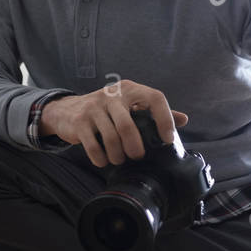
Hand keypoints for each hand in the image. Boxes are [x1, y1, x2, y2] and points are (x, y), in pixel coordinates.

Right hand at [38, 79, 188, 166]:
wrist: (66, 110)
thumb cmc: (105, 110)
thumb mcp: (129, 105)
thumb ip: (153, 111)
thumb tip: (184, 119)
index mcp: (129, 89)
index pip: (154, 98)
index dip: (164, 119)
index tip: (167, 139)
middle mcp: (112, 95)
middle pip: (128, 124)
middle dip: (135, 146)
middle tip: (137, 157)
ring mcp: (94, 107)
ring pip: (111, 137)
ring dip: (117, 155)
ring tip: (119, 159)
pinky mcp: (79, 121)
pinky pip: (93, 144)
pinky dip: (100, 157)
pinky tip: (103, 161)